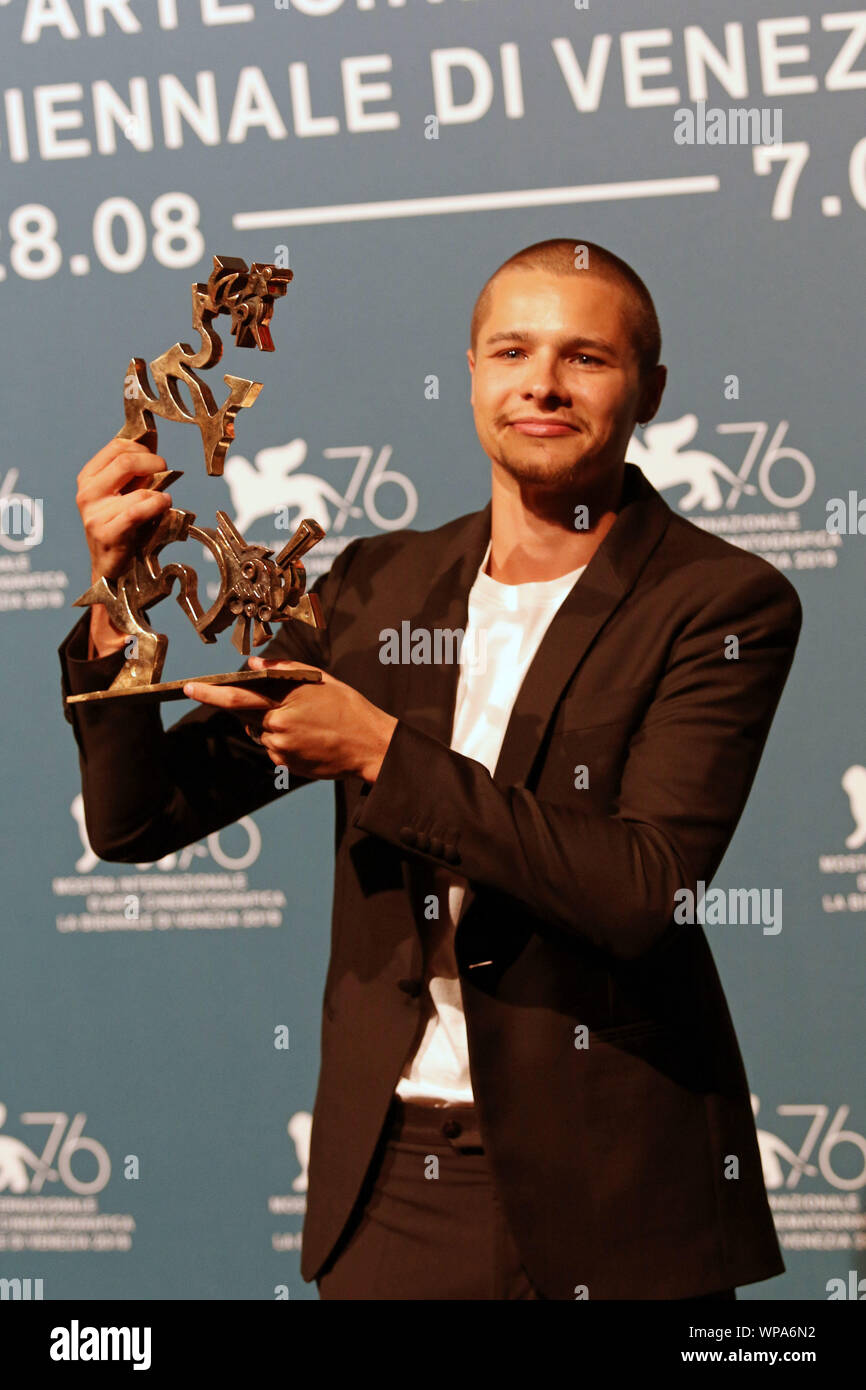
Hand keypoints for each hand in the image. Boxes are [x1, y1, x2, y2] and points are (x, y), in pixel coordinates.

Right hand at [76, 437, 174, 656]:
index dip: (143, 446)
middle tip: (166, 473)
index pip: (118, 446)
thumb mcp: (127, 493)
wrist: (113, 572)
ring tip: (163, 499)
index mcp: (89, 477)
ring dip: (158, 490)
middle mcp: (87, 493)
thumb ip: (137, 467)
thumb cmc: (125, 529)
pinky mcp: (106, 533)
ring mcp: (94, 514)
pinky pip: (136, 510)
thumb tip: (150, 433)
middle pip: (125, 459)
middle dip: (154, 463)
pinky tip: (164, 505)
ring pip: (136, 487)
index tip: (157, 458)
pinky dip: (156, 505)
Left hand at [183, 658, 397, 784]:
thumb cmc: (349, 708)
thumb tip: (254, 665)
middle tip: (202, 692)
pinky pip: (274, 748)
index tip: (189, 687)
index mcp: (285, 704)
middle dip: (224, 703)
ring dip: (270, 724)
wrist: (370, 746)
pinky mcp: (287, 765)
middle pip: (244, 716)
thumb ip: (284, 671)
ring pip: (262, 732)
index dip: (210, 693)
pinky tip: (307, 736)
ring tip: (304, 720)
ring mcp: (282, 750)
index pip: (238, 697)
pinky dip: (282, 740)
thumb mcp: (320, 680)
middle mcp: (278, 729)